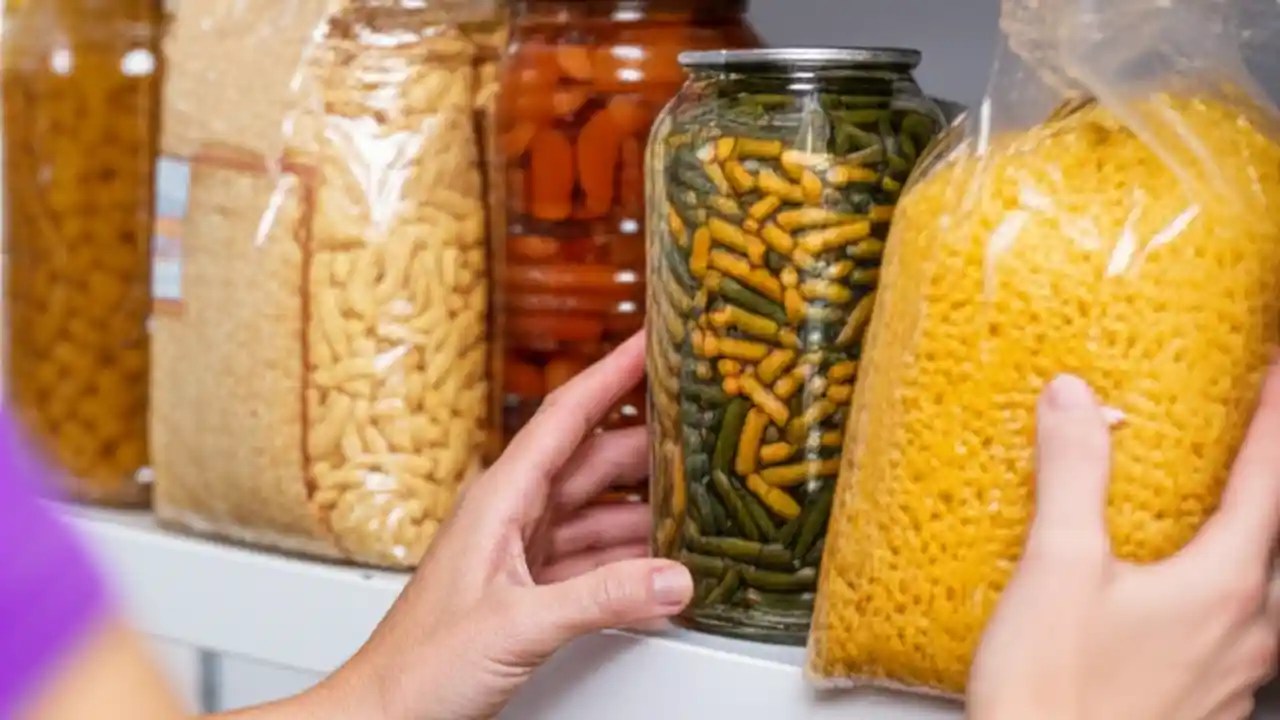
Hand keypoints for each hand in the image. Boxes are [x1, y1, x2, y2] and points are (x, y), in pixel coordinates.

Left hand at [324, 332, 692, 719]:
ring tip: (700, 490)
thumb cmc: (419, 666)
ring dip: (646, 504)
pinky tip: (665, 562)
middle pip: (593, 461)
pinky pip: (594, 557)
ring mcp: (523, 552)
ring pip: (598, 511)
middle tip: (702, 423)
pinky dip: (630, 557)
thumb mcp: (517, 624)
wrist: (387, 716)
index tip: (650, 342)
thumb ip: (600, 598)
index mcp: (500, 499)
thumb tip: (672, 577)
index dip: (610, 375)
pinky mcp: (532, 588)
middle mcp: (513, 515)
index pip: (565, 418)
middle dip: (648, 442)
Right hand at [967, 369, 1279, 719]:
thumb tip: (1075, 403)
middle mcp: (1244, 634)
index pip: (1269, 479)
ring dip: (1229, 540)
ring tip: (1190, 512)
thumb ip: (1072, 475)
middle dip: (1257, 481)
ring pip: (1248, 588)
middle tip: (1237, 438)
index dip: (1274, 415)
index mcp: (1222, 588)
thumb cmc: (1056, 699)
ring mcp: (1228, 676)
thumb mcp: (1058, 569)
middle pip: (1267, 535)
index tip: (1276, 369)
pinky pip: (1219, 632)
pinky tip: (1155, 596)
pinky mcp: (1199, 705)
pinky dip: (1199, 593)